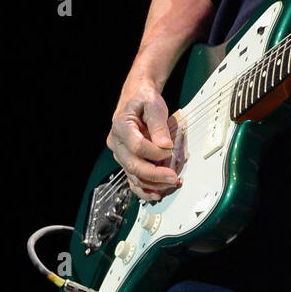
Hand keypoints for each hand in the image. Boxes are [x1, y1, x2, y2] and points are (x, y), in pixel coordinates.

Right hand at [106, 78, 180, 200]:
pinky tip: (156, 194)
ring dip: (152, 184)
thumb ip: (158, 124)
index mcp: (120, 126)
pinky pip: (132, 179)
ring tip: (171, 184)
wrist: (136, 98)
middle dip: (155, 174)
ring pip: (133, 176)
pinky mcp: (126, 161)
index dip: (155, 152)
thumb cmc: (144, 100)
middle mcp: (116, 142)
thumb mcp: (154, 104)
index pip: (137, 146)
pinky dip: (144, 189)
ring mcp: (120, 154)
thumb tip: (165, 145)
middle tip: (174, 177)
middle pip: (133, 165)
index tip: (171, 150)